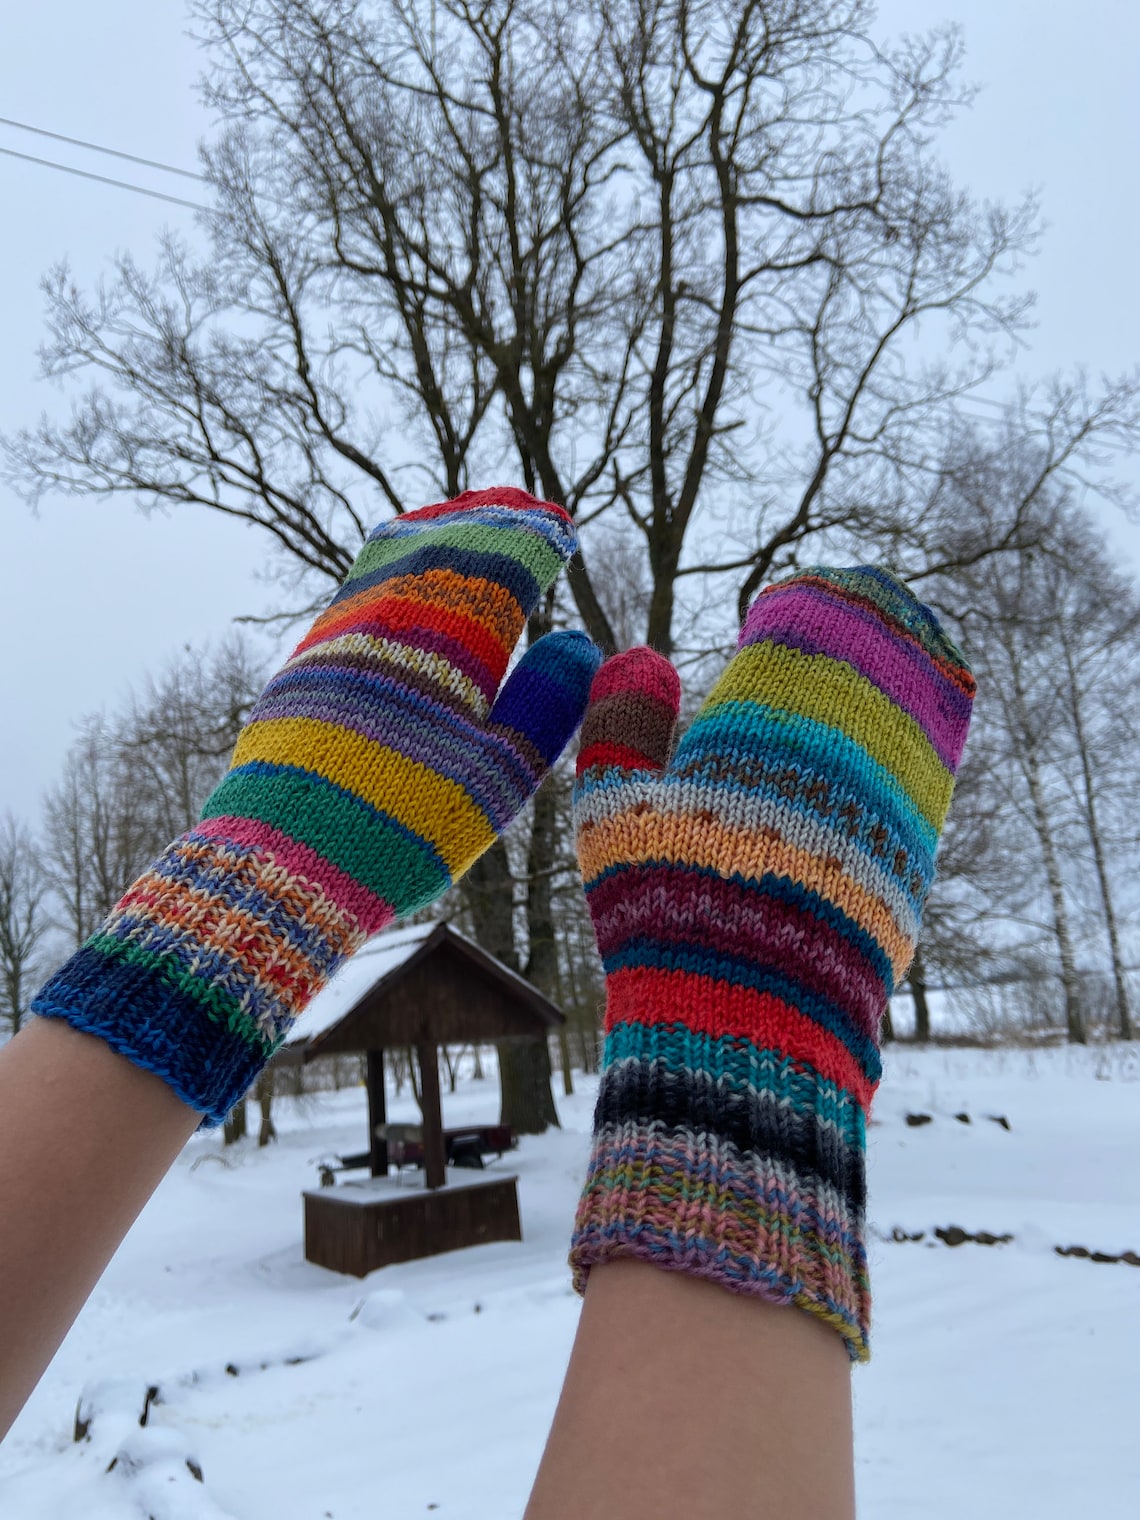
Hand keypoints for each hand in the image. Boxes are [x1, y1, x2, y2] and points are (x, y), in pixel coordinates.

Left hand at [32, 487, 600, 1121]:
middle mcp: (387, 622)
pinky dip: (393, 563)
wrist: (284, 861)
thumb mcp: (499, 776)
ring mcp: (338, 636)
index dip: (535, 538)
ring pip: (391, 555)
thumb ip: (545, 704)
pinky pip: (356, 585)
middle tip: (525, 503)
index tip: (563, 523)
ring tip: (465, 517)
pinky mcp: (305, 663)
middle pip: (445, 542)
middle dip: (490, 517)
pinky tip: (404, 577)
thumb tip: (578, 640)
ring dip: (436, 529)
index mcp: (447, 645)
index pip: (500, 564)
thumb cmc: (406, 827)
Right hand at [568, 566, 973, 1359]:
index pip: (806, 617)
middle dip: (861, 619)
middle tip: (847, 606)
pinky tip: (899, 734)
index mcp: (767, 713)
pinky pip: (936, 759)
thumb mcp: (616, 809)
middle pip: (875, 643)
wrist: (753, 1012)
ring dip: (902, 664)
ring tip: (884, 652)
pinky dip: (922, 730)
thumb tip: (638, 652)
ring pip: (919, 693)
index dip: (801, 600)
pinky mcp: (919, 845)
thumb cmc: (667, 905)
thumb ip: (623, 720)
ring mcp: (895, 790)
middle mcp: (847, 736)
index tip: (784, 601)